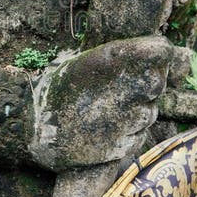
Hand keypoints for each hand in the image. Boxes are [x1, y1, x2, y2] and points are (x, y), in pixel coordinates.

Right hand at [29, 35, 172, 172]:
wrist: (36, 131)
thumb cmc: (59, 92)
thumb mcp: (83, 63)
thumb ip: (119, 58)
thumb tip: (160, 50)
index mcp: (108, 62)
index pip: (158, 51)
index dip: (160, 51)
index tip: (158, 51)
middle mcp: (121, 90)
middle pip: (157, 80)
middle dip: (150, 80)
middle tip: (128, 83)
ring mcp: (123, 121)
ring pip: (150, 110)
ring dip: (139, 107)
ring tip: (111, 107)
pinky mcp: (120, 145)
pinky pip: (139, 133)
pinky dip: (130, 130)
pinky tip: (108, 125)